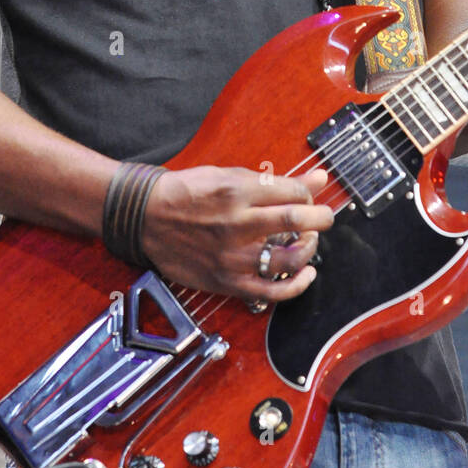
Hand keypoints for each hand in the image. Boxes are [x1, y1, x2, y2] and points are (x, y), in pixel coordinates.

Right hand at [141, 164, 331, 301]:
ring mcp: (232, 256)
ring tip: (307, 241)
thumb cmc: (187, 193)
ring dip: (309, 248)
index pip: (295, 193)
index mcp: (238, 191)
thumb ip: (277, 180)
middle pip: (298, 221)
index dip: (309, 195)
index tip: (307, 197)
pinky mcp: (227, 281)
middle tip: (322, 218)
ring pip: (290, 258)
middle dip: (321, 218)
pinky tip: (305, 273)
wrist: (146, 217)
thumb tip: (319, 178)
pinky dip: (296, 285)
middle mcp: (237, 224)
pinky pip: (271, 291)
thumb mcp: (230, 175)